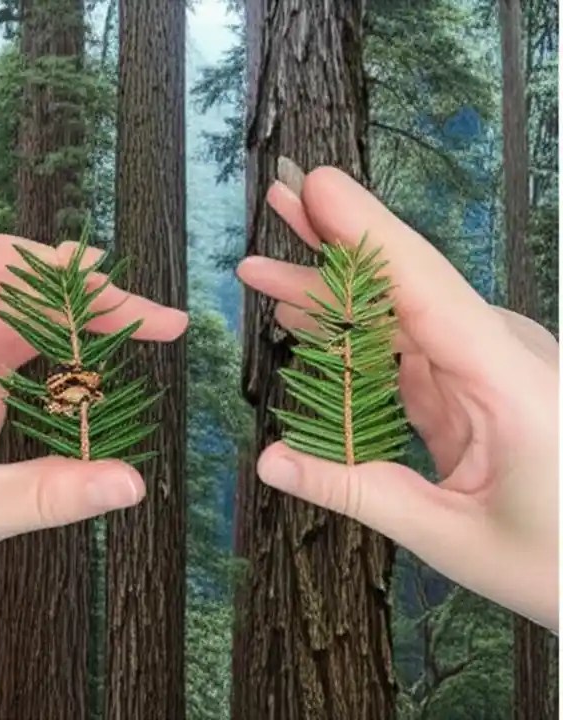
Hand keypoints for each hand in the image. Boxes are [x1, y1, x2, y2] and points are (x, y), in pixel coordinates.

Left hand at [0, 235, 188, 588]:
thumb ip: (47, 495)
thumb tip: (128, 482)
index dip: (43, 257)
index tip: (104, 270)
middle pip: (4, 275)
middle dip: (75, 281)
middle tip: (145, 310)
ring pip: (15, 302)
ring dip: (77, 307)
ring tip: (152, 323)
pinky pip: (16, 334)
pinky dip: (63, 335)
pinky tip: (106, 344)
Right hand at [238, 165, 558, 629]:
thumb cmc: (560, 561)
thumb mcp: (451, 536)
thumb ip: (355, 492)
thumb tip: (269, 462)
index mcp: (508, 381)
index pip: (424, 287)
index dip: (365, 232)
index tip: (317, 186)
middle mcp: (501, 356)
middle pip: (405, 284)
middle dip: (335, 240)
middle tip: (278, 198)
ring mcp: (491, 368)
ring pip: (398, 315)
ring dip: (331, 294)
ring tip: (261, 272)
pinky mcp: (480, 386)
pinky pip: (407, 350)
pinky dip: (354, 337)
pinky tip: (306, 324)